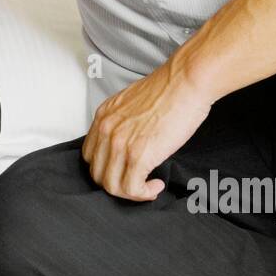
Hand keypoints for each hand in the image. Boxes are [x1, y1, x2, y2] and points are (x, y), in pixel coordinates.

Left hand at [82, 62, 212, 200]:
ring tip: (148, 187)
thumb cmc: (169, 90)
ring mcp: (119, 143)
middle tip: (137, 183)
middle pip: (97, 173)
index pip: (90, 154)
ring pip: (111, 185)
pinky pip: (131, 188)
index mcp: (103, 116)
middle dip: (117, 183)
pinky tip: (156, 185)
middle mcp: (106, 130)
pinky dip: (143, 194)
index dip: (106, 168)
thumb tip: (131, 143)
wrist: (185, 82)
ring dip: (131, 193)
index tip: (123, 171)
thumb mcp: (133, 104)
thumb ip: (124, 124)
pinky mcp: (138, 155)